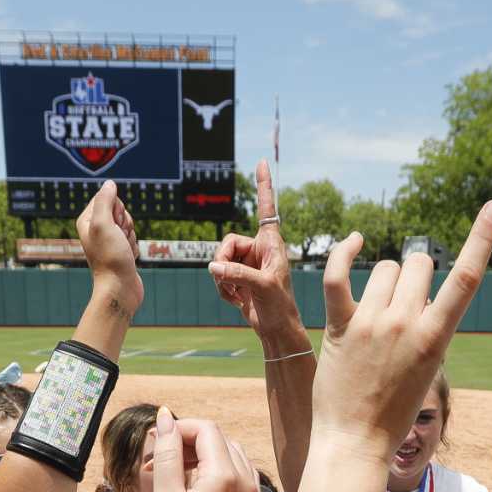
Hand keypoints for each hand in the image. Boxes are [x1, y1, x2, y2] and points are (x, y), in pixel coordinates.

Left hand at [78, 182, 142, 316]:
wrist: (119, 288)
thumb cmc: (110, 258)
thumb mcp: (104, 224)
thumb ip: (105, 200)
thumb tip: (110, 184)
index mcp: (87, 220)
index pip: (107, 198)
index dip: (116, 209)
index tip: (113, 225)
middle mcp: (96, 229)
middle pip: (120, 210)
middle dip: (125, 223)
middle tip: (119, 239)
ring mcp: (108, 241)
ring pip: (129, 225)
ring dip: (131, 236)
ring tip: (123, 251)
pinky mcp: (120, 251)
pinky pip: (133, 239)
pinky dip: (134, 247)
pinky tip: (127, 258)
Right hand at [150, 407, 258, 491]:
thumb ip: (166, 454)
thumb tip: (165, 418)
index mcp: (226, 476)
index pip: (205, 429)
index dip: (179, 429)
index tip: (157, 443)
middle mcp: (246, 481)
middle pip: (219, 439)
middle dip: (189, 442)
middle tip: (161, 461)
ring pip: (230, 455)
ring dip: (203, 456)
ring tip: (177, 475)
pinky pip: (238, 474)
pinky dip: (217, 471)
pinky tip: (197, 489)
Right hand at [209, 160, 298, 342]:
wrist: (275, 328)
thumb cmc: (279, 306)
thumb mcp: (261, 288)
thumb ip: (237, 274)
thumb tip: (213, 267)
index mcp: (271, 243)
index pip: (266, 208)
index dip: (263, 185)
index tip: (261, 162)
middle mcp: (258, 249)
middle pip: (226, 243)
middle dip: (222, 262)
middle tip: (228, 280)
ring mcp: (247, 263)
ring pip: (219, 260)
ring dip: (222, 280)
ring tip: (237, 295)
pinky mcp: (238, 277)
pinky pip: (218, 275)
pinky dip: (222, 289)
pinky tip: (236, 301)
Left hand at [310, 201, 491, 470]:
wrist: (356, 443)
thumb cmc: (393, 412)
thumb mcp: (426, 369)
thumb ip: (426, 328)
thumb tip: (417, 293)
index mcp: (436, 338)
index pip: (466, 278)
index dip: (482, 238)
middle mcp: (406, 324)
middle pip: (419, 264)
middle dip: (415, 274)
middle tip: (403, 301)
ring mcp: (371, 324)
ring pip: (385, 267)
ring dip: (383, 277)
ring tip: (376, 307)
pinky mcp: (340, 327)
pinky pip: (338, 274)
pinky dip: (344, 251)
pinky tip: (354, 242)